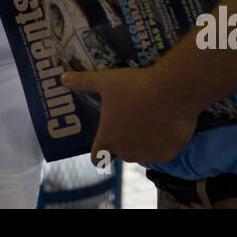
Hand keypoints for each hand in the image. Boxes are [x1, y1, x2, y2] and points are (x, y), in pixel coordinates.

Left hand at [61, 67, 198, 165]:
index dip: (98, 151)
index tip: (103, 140)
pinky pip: (163, 151)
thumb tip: (63, 78)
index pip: (96, 158)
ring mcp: (149, 155)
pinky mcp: (169, 154)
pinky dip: (163, 142)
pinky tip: (166, 123)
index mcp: (108, 139)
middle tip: (131, 118)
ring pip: (143, 152)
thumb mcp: (106, 81)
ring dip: (144, 142)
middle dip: (124, 139)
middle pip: (121, 153)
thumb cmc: (135, 86)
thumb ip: (84, 82)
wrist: (173, 90)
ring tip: (149, 117)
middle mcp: (127, 153)